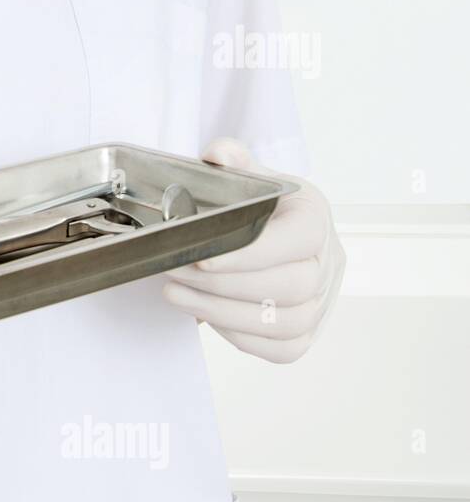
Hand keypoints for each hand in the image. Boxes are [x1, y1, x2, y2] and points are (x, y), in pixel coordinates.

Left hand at [161, 138, 345, 362]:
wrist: (273, 230)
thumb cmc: (258, 207)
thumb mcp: (247, 175)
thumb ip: (231, 160)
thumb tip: (219, 154)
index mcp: (315, 218)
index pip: (297, 241)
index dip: (252, 255)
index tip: (203, 258)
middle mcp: (328, 262)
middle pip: (291, 286)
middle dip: (223, 286)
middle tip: (173, 272)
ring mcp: (323, 302)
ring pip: (286, 322)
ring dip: (224, 312)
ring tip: (176, 294)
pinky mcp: (308, 332)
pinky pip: (283, 347)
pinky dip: (242, 337)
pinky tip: (207, 316)